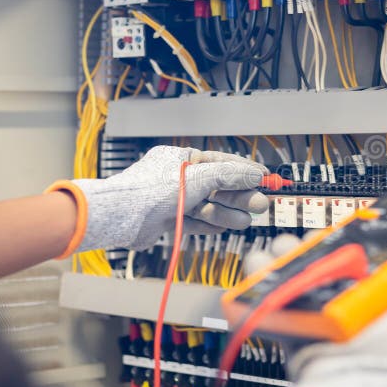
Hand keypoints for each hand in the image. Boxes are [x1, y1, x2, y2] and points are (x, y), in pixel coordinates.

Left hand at [72, 146, 269, 250]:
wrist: (123, 216)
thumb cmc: (153, 189)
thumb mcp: (200, 177)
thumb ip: (229, 175)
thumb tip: (254, 173)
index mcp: (183, 159)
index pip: (221, 162)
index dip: (244, 171)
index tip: (263, 178)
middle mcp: (178, 177)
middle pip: (216, 187)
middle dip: (239, 196)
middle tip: (259, 204)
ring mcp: (172, 199)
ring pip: (206, 206)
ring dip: (226, 213)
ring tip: (244, 221)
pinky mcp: (168, 220)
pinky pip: (194, 221)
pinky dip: (209, 224)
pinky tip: (224, 227)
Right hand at [244, 229, 386, 386]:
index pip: (379, 252)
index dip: (370, 232)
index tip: (363, 219)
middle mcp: (358, 301)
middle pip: (334, 255)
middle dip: (322, 239)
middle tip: (320, 234)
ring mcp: (326, 312)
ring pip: (301, 269)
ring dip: (288, 252)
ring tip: (287, 248)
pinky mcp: (300, 323)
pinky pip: (275, 293)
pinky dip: (263, 277)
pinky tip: (264, 265)